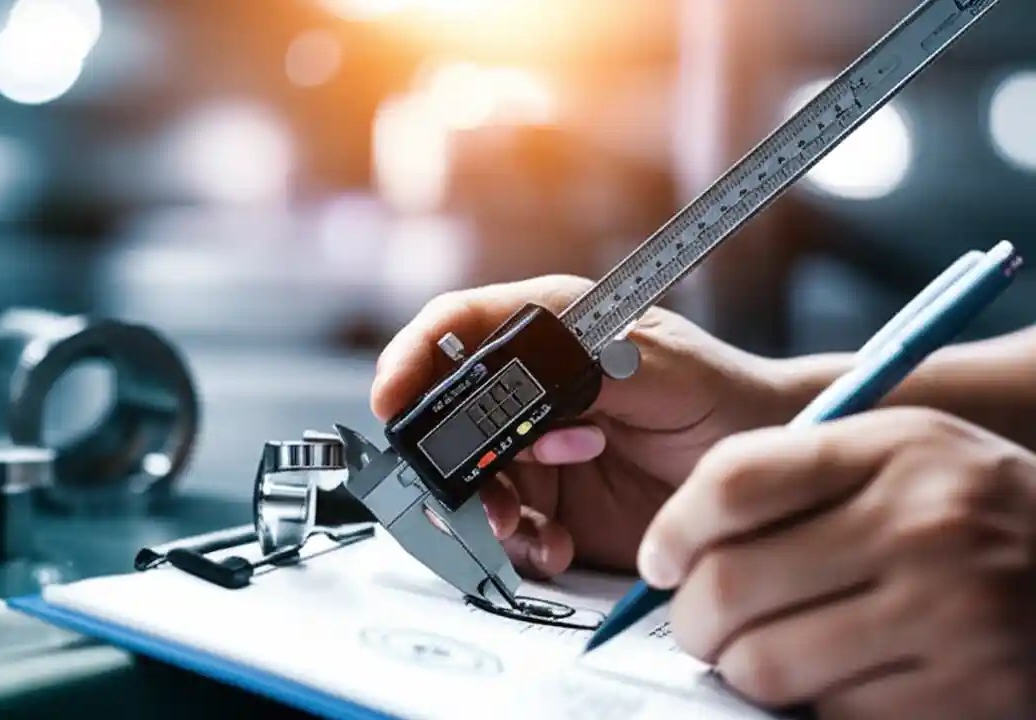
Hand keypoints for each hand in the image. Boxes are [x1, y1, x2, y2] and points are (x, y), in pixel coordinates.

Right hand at [370, 275, 799, 577]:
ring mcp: (533, 448)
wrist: (771, 479)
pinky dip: (514, 545)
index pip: (459, 327)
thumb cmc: (729, 402)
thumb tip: (524, 365)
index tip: (394, 399)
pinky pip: (499, 528)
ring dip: (480, 508)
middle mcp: (530, 387)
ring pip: (462, 478)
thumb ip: (592, 364)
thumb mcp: (665, 371)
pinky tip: (552, 545)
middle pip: (444, 411)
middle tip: (478, 488)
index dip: (413, 358)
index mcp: (552, 329)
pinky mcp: (546, 504)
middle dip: (447, 455)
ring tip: (524, 525)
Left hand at [641, 408, 1035, 719]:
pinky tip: (840, 676)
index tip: (659, 560)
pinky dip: (816, 703)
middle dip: (689, 618)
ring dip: (742, 668)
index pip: (734, 482)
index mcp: (898, 449)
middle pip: (730, 584)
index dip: (673, 529)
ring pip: (764, 665)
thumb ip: (797, 476)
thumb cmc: (972, 511)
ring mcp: (953, 617)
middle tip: (697, 624)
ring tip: (762, 653)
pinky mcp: (968, 695)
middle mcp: (926, 527)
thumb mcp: (903, 453)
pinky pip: (831, 714)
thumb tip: (675, 546)